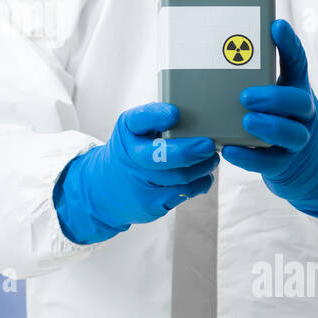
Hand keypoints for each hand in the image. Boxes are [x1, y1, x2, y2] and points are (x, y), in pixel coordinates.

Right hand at [53, 102, 219, 244]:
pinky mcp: (150, 204)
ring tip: (212, 159)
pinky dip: (200, 183)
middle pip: (162, 155)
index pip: (140, 119)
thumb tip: (202, 122)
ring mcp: (139, 182)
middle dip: (190, 151)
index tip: (176, 113)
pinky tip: (205, 176)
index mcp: (127, 130)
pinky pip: (183, 193)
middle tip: (209, 145)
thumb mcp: (135, 131)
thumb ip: (159, 123)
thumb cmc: (132, 151)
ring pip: (179, 176)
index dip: (159, 116)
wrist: (104, 188)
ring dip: (202, 167)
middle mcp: (130, 156)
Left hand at [220, 19, 317, 217]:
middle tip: (246, 96)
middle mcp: (302, 114)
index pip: (298, 63)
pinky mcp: (284, 165)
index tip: (276, 26)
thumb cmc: (276, 120)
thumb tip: (212, 50)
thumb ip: (252, 78)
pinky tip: (230, 150)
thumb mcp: (273, 96)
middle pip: (299, 101)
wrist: (303, 167)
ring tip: (247, 121)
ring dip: (269, 126)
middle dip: (274, 97)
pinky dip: (250, 157)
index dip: (289, 44)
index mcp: (296, 90)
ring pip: (292, 133)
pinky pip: (271, 162)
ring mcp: (297, 141)